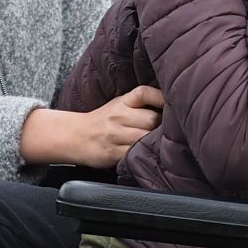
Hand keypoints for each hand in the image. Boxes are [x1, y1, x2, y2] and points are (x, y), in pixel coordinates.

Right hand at [21, 85, 163, 167]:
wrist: (75, 136)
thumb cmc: (103, 121)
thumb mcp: (119, 104)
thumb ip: (140, 104)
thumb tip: (171, 106)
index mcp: (122, 102)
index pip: (144, 93)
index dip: (161, 98)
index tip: (173, 104)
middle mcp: (118, 116)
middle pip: (151, 119)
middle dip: (161, 126)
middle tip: (167, 131)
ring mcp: (115, 135)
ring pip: (145, 137)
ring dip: (155, 142)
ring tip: (159, 144)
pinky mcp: (113, 153)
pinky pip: (135, 153)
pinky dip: (144, 154)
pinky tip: (147, 153)